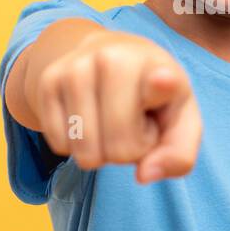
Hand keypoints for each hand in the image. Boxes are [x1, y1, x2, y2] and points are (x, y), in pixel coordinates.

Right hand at [28, 29, 201, 183]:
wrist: (114, 55)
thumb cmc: (154, 99)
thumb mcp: (181, 123)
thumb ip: (178, 156)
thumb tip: (144, 175)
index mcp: (159, 68)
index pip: (158, 82)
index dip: (160, 86)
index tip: (163, 80)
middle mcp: (114, 59)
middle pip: (119, 150)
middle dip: (129, 151)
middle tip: (134, 122)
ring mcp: (76, 67)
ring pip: (85, 151)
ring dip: (101, 149)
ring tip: (113, 118)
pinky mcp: (48, 80)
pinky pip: (59, 144)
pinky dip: (75, 145)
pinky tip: (90, 117)